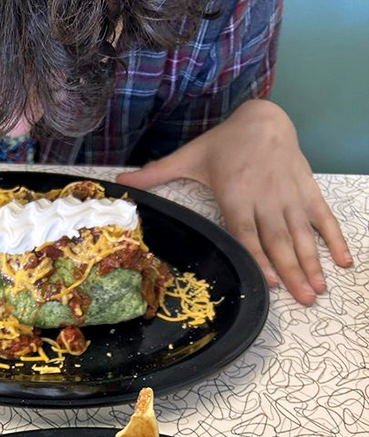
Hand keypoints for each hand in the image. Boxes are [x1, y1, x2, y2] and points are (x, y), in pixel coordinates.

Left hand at [118, 100, 352, 303]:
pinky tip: (341, 261)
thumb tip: (118, 184)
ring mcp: (288, 194)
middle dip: (291, 271)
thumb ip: (155, 174)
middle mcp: (265, 196)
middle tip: (303, 299)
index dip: (259, 258)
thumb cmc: (222, 144)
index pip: (247, 232)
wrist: (263, 115)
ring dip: (311, 262)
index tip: (269, 282)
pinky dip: (333, 239)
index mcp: (236, 193)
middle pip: (278, 240)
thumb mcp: (188, 157)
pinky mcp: (305, 189)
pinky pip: (321, 217)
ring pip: (300, 233)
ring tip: (318, 288)